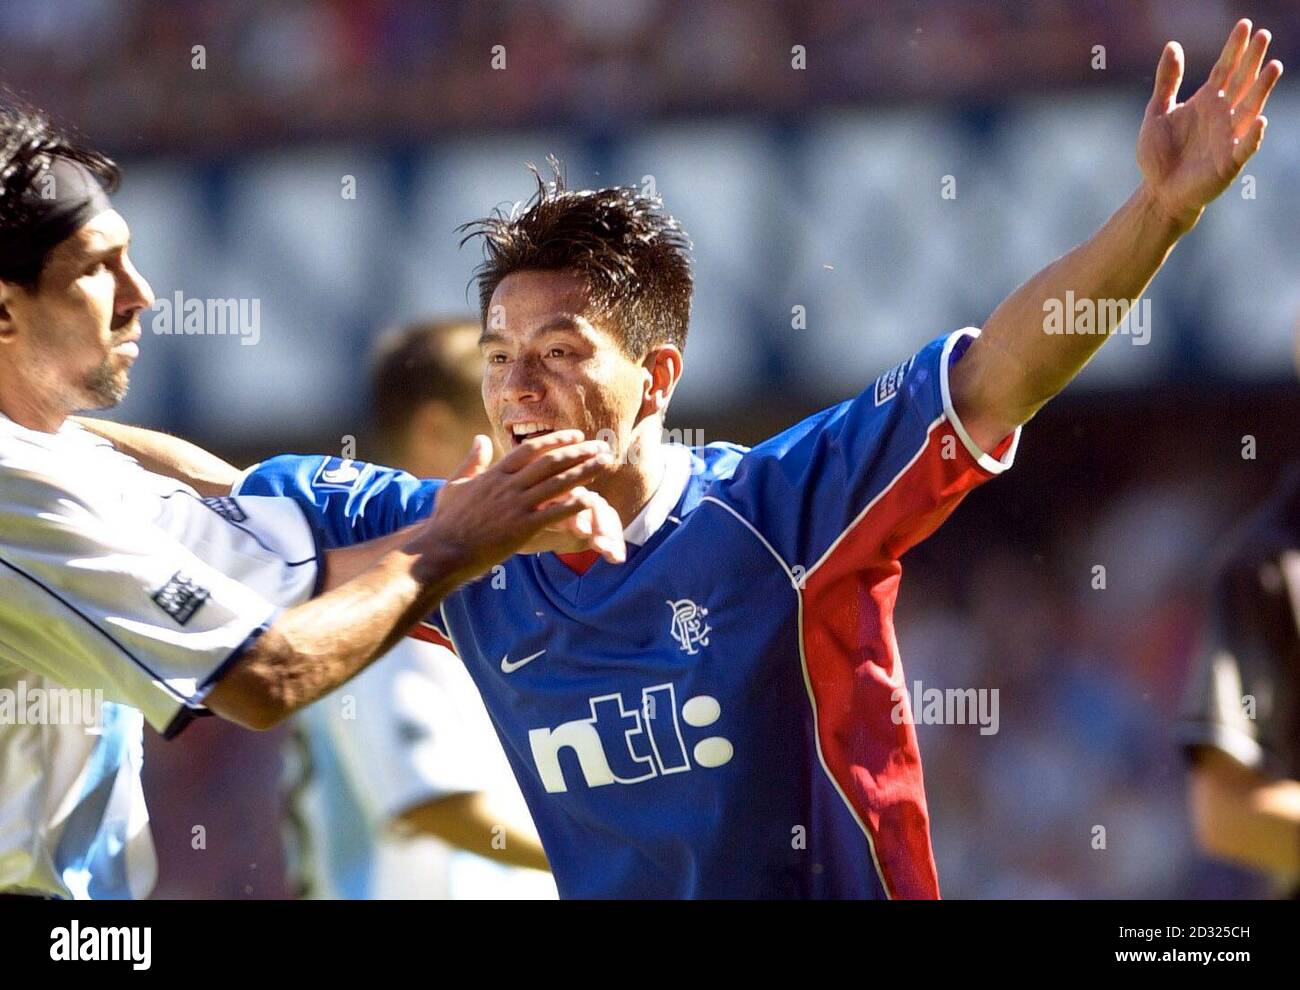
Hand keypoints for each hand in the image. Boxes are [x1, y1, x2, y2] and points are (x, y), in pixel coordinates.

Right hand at [416, 430, 620, 581]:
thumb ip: (471, 461)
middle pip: (550, 462)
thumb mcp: (454, 484)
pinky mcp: (521, 529)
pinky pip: (553, 514)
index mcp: (494, 474)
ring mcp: (515, 506)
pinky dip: (573, 505)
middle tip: (601, 447)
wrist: (442, 549)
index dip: (556, 440)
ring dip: (584, 472)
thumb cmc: (446, 520)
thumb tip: (481, 438)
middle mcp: (508, 485)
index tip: (576, 435)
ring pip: (557, 484)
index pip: (530, 449)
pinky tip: (591, 498)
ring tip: (604, 464)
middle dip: (579, 452)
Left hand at [1138, 19, 1281, 229]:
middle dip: (1252, 60)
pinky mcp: (1229, 161)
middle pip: (1241, 82)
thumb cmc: (1159, 155)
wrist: (1158, 192)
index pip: (1224, 69)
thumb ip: (1166, 81)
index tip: (1245, 25)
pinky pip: (1244, 147)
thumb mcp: (1157, 113)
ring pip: (1249, 108)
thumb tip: (1172, 45)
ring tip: (1273, 67)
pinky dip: (1252, 135)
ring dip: (1261, 89)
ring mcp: (1229, 137)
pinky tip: (1260, 120)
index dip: (1234, 48)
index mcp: (1207, 101)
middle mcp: (1223, 115)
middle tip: (1264, 35)